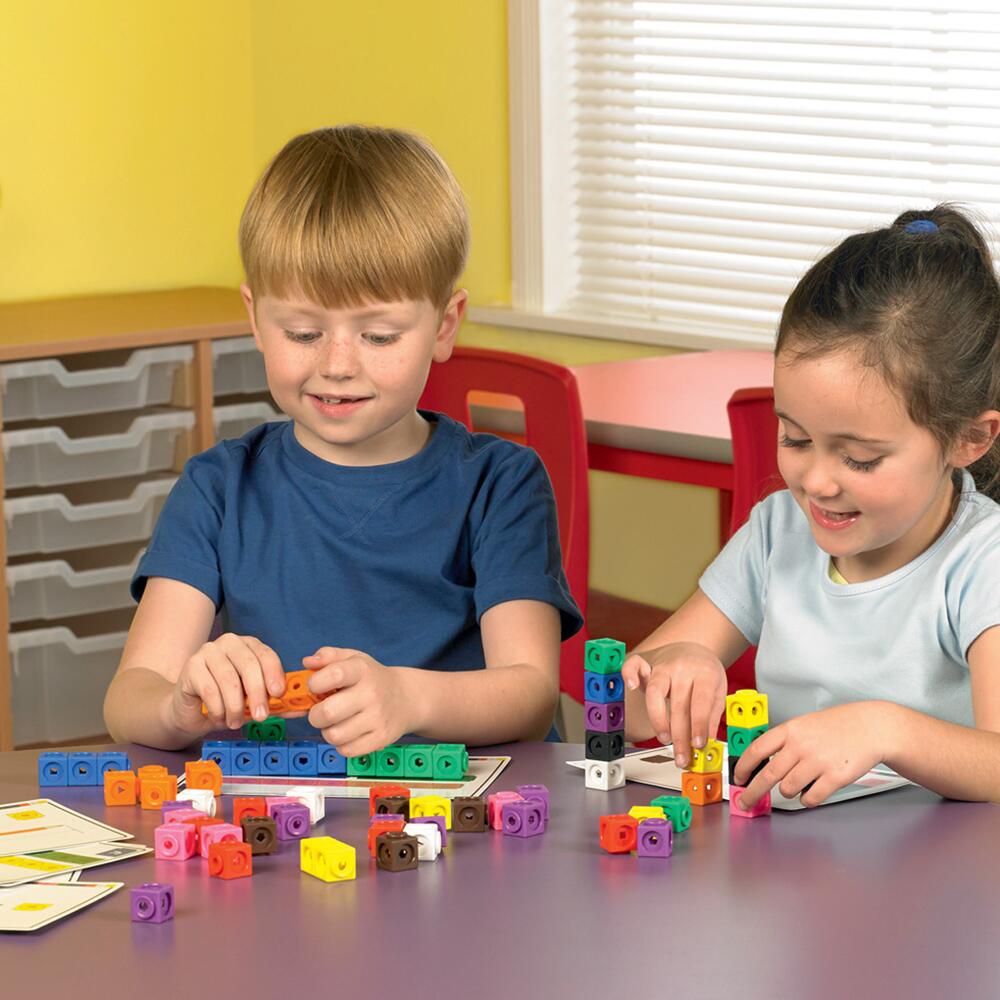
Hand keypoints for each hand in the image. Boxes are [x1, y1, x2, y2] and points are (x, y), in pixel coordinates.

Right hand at [170, 633, 286, 733]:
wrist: (192, 711)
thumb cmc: (226, 702)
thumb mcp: (254, 702)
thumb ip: (276, 703)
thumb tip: (301, 709)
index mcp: (249, 646)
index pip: (266, 655)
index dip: (274, 674)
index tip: (279, 694)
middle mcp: (230, 643)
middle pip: (249, 665)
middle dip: (258, 693)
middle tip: (261, 716)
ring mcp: (208, 651)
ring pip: (229, 679)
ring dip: (235, 706)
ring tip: (236, 722)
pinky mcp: (191, 666)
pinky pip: (210, 689)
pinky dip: (218, 708)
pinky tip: (219, 718)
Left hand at [304, 647, 415, 756]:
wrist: (406, 698)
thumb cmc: (372, 678)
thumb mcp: (353, 658)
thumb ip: (328, 656)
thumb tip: (307, 663)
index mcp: (362, 670)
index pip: (335, 674)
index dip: (315, 683)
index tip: (314, 687)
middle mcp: (372, 693)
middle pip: (328, 712)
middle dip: (315, 714)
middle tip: (321, 711)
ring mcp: (378, 717)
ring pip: (334, 735)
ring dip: (328, 731)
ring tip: (336, 722)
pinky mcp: (381, 738)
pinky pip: (347, 750)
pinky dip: (342, 744)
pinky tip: (348, 733)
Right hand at [622, 642, 726, 767]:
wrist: (693, 647)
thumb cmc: (705, 673)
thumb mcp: (718, 691)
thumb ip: (712, 716)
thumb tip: (707, 744)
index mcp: (705, 674)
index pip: (701, 703)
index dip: (699, 726)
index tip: (698, 745)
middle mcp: (682, 668)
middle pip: (678, 705)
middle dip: (679, 736)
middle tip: (682, 757)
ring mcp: (663, 666)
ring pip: (655, 693)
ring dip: (659, 720)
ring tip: (665, 740)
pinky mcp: (648, 665)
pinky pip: (633, 666)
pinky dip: (629, 675)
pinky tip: (632, 688)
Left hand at [734, 701, 892, 808]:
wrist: (870, 727)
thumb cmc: (837, 727)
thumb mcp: (804, 725)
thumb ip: (784, 742)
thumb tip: (762, 764)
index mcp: (790, 730)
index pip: (756, 749)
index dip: (743, 767)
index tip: (738, 778)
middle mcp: (801, 746)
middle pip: (767, 774)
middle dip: (752, 792)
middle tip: (744, 802)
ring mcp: (818, 762)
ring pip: (788, 788)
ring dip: (788, 791)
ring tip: (797, 784)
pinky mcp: (834, 777)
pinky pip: (810, 798)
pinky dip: (807, 799)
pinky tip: (812, 791)